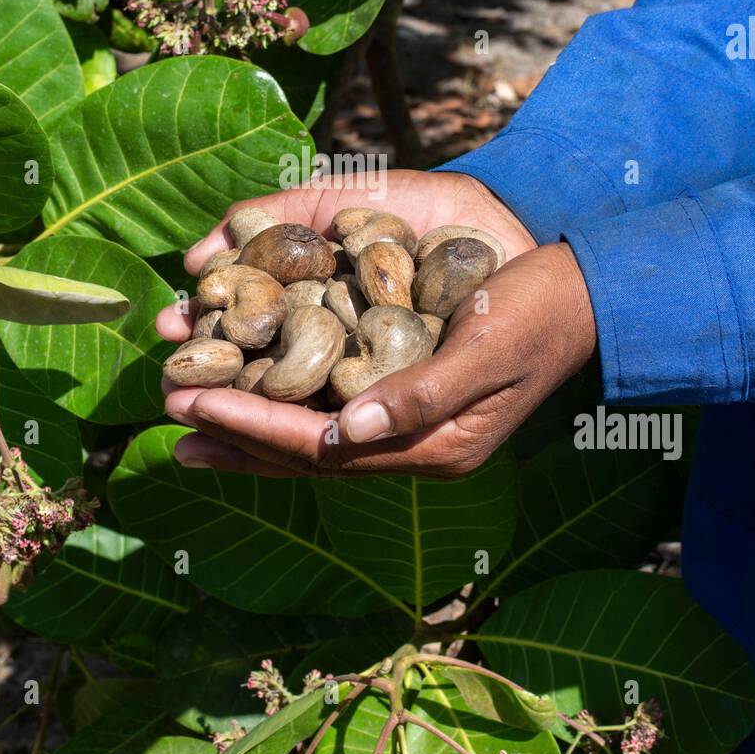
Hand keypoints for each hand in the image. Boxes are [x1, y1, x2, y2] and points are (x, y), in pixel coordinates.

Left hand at [157, 175, 594, 476]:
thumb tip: (345, 430)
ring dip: (249, 426)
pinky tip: (250, 391)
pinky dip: (282, 404)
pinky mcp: (408, 401)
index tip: (192, 401)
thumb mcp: (490, 349)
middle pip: (305, 455)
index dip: (252, 425)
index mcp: (434, 447)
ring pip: (311, 440)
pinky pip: (329, 414)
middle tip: (168, 416)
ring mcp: (410, 429)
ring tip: (188, 418)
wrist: (585, 298)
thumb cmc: (540, 314)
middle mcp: (414, 448)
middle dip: (235, 434)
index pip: (322, 447)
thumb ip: (425, 395)